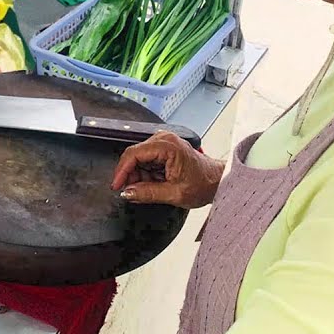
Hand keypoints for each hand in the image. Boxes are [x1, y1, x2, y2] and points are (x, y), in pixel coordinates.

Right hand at [110, 131, 224, 207]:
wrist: (217, 181)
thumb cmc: (204, 184)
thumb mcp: (174, 194)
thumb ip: (148, 193)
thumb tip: (127, 193)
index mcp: (168, 146)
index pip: (134, 154)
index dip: (122, 171)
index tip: (117, 186)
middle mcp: (164, 140)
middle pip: (134, 156)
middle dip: (131, 176)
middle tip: (133, 192)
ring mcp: (163, 142)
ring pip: (138, 159)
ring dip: (139, 176)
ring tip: (152, 188)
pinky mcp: (163, 148)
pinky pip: (145, 160)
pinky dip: (146, 174)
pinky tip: (155, 182)